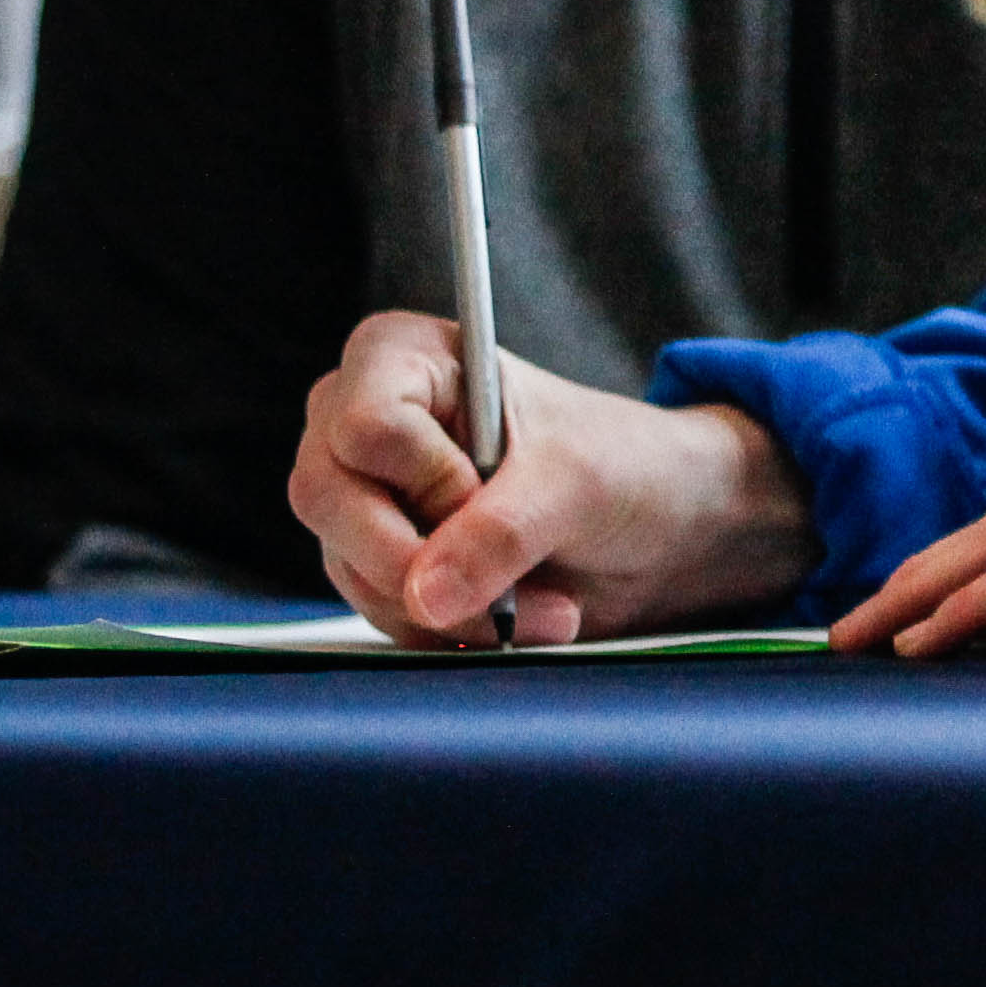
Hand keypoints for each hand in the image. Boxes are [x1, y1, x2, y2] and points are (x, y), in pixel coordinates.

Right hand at [289, 312, 816, 646]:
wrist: (657, 527)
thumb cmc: (620, 466)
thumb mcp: (574, 486)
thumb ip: (501, 533)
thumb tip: (424, 595)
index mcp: (404, 356)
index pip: (366, 426)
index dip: (426, 480)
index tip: (488, 494)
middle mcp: (360, 416)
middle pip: (328, 497)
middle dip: (421, 562)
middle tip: (508, 587)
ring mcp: (362, 493)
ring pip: (350, 566)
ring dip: (448, 610)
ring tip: (540, 606)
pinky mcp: (375, 558)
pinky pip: (376, 608)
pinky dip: (444, 630)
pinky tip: (508, 621)